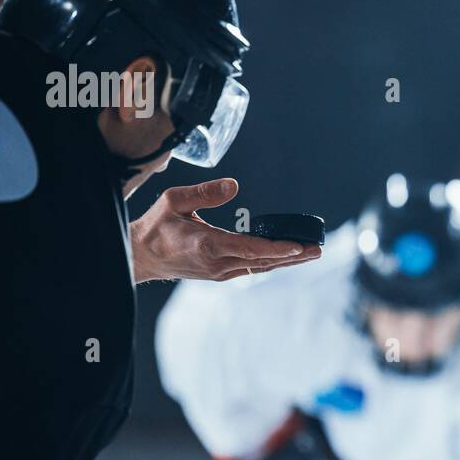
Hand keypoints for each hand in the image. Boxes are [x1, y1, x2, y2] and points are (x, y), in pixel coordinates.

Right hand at [131, 178, 321, 282]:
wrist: (141, 256)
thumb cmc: (157, 226)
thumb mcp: (174, 200)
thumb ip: (204, 192)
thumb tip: (234, 185)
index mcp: (207, 244)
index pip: (250, 249)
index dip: (276, 248)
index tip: (298, 246)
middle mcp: (217, 262)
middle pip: (263, 261)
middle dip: (293, 255)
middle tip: (318, 248)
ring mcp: (220, 271)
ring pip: (260, 266)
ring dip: (286, 260)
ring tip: (311, 253)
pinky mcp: (221, 273)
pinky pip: (252, 267)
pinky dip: (272, 261)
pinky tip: (288, 255)